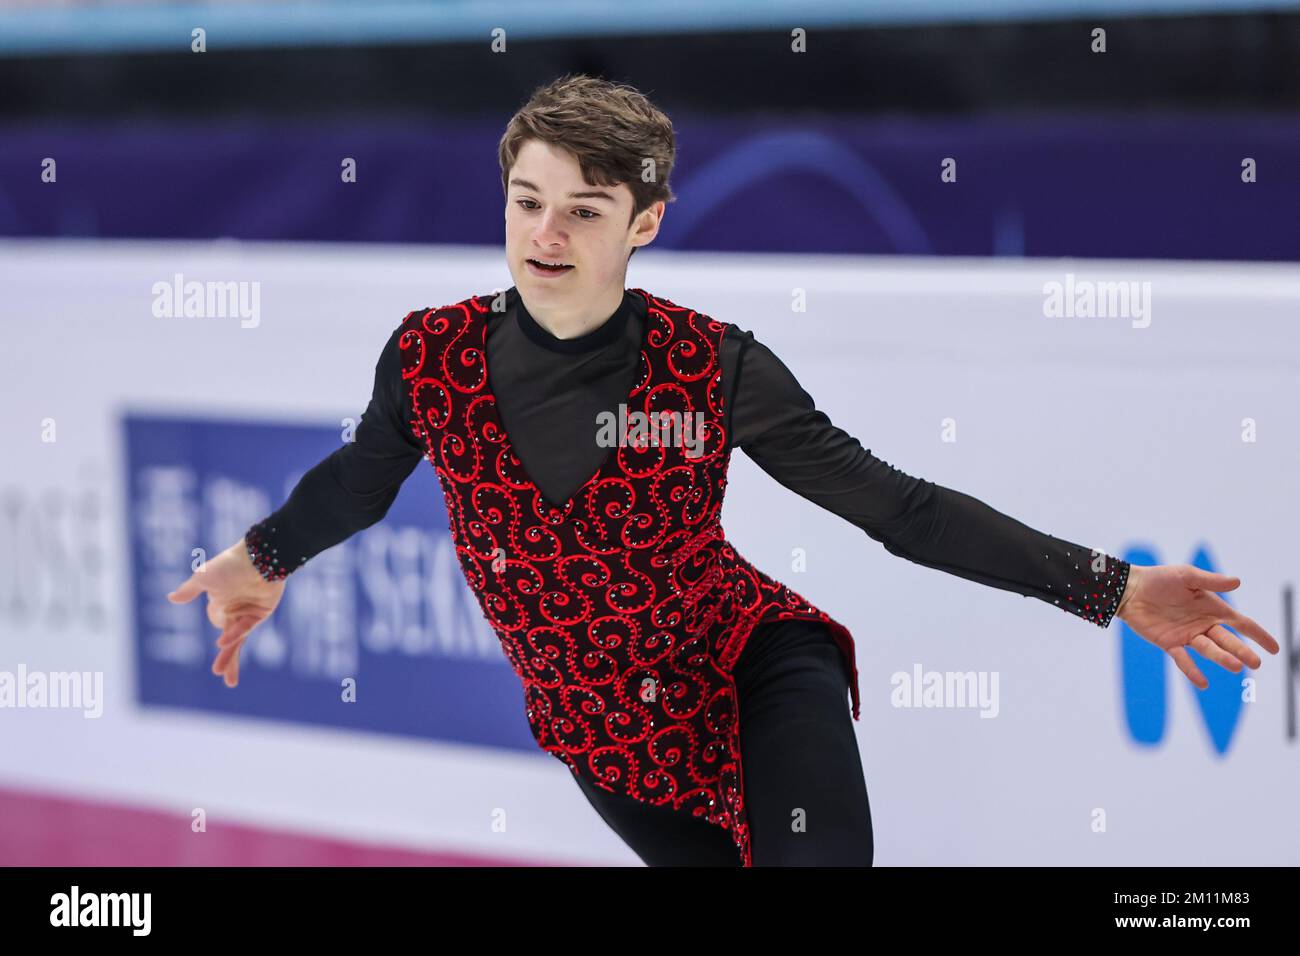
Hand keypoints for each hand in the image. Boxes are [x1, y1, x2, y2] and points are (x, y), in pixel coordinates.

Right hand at [167, 538, 285, 687]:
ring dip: (231, 656)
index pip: (217, 619)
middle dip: (225, 657)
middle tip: (219, 674)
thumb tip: (170, 598)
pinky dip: (235, 636)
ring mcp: (248, 611)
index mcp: (220, 599)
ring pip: (238, 639)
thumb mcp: (204, 577)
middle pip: (228, 637)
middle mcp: (235, 607)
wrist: (259, 556)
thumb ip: (189, 590)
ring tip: (224, 677)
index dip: (218, 624)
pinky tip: (224, 645)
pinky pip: (245, 629)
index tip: (220, 632)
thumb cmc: (229, 565)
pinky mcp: (262, 612)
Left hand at [1116, 564, 1278, 689]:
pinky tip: (1203, 683)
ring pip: (1209, 650)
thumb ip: (1211, 581)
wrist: (1130, 589)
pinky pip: (1183, 660)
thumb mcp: (1187, 576)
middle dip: (1242, 651)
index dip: (1259, 635)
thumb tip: (1238, 582)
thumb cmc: (1160, 579)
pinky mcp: (1169, 643)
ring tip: (1235, 666)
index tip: (1274, 649)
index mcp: (1212, 608)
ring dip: (1222, 658)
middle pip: (1228, 640)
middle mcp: (1203, 624)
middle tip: (1255, 663)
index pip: (1241, 623)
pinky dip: (1193, 671)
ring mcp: (1187, 636)